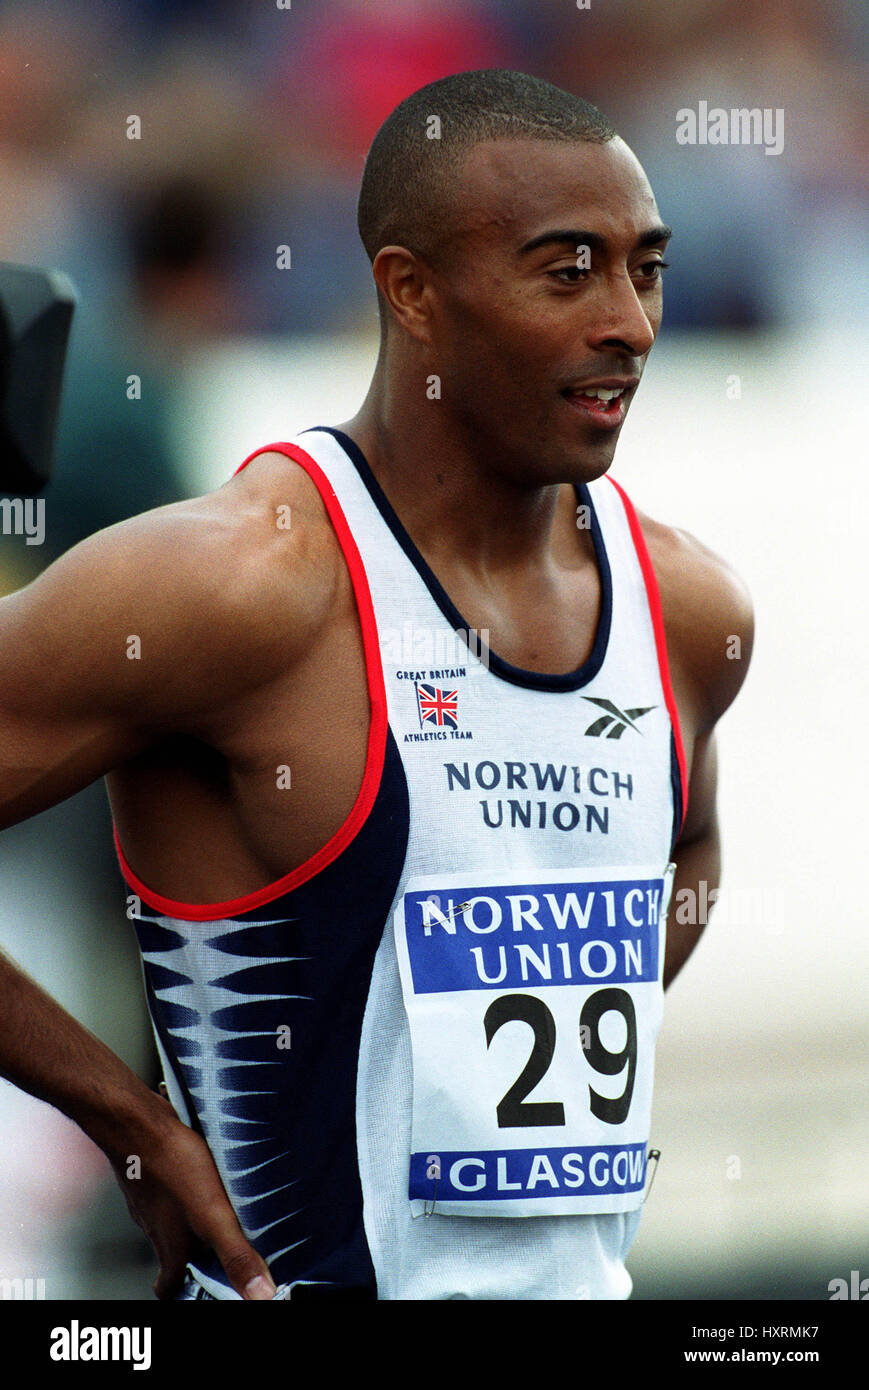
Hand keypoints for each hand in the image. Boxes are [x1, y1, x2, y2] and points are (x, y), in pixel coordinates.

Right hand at [109, 1093, 276, 1299]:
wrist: (137, 1124)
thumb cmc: (172, 1168)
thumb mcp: (213, 1216)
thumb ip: (237, 1255)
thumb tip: (262, 1294)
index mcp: (170, 1246)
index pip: (168, 1284)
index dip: (179, 1290)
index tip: (194, 1291)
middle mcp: (155, 1226)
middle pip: (172, 1251)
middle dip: (194, 1253)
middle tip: (217, 1247)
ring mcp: (148, 1198)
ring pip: (170, 1220)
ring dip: (190, 1221)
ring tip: (216, 1210)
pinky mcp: (149, 1172)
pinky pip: (167, 1189)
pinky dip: (183, 1189)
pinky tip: (198, 1174)